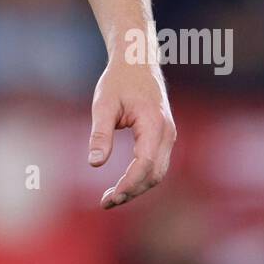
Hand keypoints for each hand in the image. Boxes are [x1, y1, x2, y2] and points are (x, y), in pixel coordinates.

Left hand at [87, 57, 175, 208]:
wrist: (137, 61)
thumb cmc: (118, 80)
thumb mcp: (103, 103)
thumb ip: (100, 133)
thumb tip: (95, 164)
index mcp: (154, 123)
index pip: (145, 164)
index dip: (129, 184)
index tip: (109, 197)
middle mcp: (167, 132)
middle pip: (154, 174)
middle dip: (131, 191)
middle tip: (105, 202)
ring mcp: (169, 136)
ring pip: (157, 172)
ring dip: (136, 188)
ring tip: (111, 197)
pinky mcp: (164, 137)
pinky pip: (156, 165)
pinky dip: (141, 178)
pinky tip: (122, 184)